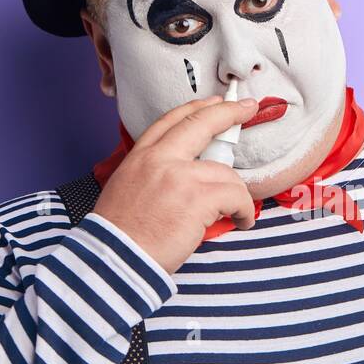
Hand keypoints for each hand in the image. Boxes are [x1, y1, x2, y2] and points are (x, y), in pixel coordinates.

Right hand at [90, 95, 259, 273]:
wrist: (115, 261)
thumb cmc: (122, 236)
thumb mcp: (126, 189)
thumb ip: (152, 174)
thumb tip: (183, 176)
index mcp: (140, 157)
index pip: (171, 121)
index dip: (198, 108)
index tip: (217, 102)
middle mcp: (159, 160)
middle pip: (201, 124)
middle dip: (229, 112)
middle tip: (248, 108)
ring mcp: (180, 177)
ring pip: (226, 172)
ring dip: (237, 193)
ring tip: (237, 212)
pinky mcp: (197, 199)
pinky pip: (236, 196)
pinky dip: (244, 210)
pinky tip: (241, 221)